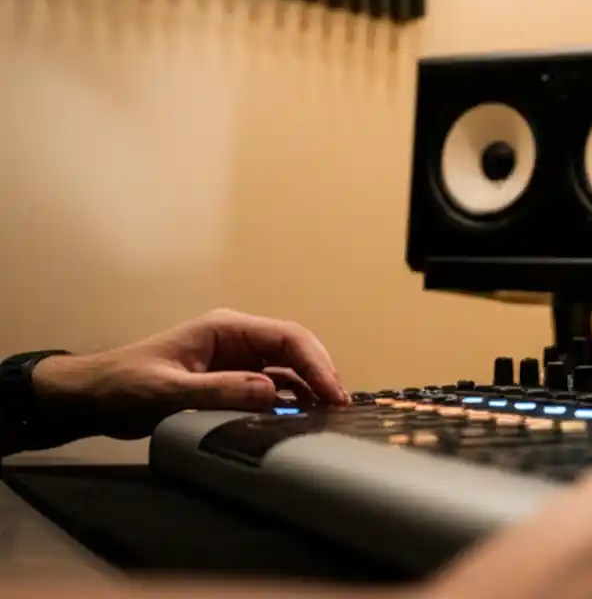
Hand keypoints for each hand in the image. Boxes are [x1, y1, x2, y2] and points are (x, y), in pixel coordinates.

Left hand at [31, 309, 348, 438]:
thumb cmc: (124, 385)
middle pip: (295, 349)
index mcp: (226, 328)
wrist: (95, 397)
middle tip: (341, 406)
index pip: (287, 337)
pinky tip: (302, 417)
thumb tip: (272, 391)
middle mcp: (237, 339)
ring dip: (310, 387)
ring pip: (288, 367)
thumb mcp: (170, 391)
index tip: (333, 392)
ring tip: (329, 414)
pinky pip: (272, 385)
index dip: (316, 362)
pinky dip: (291, 398)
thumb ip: (220, 391)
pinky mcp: (232, 380)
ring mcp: (236, 359)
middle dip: (321, 373)